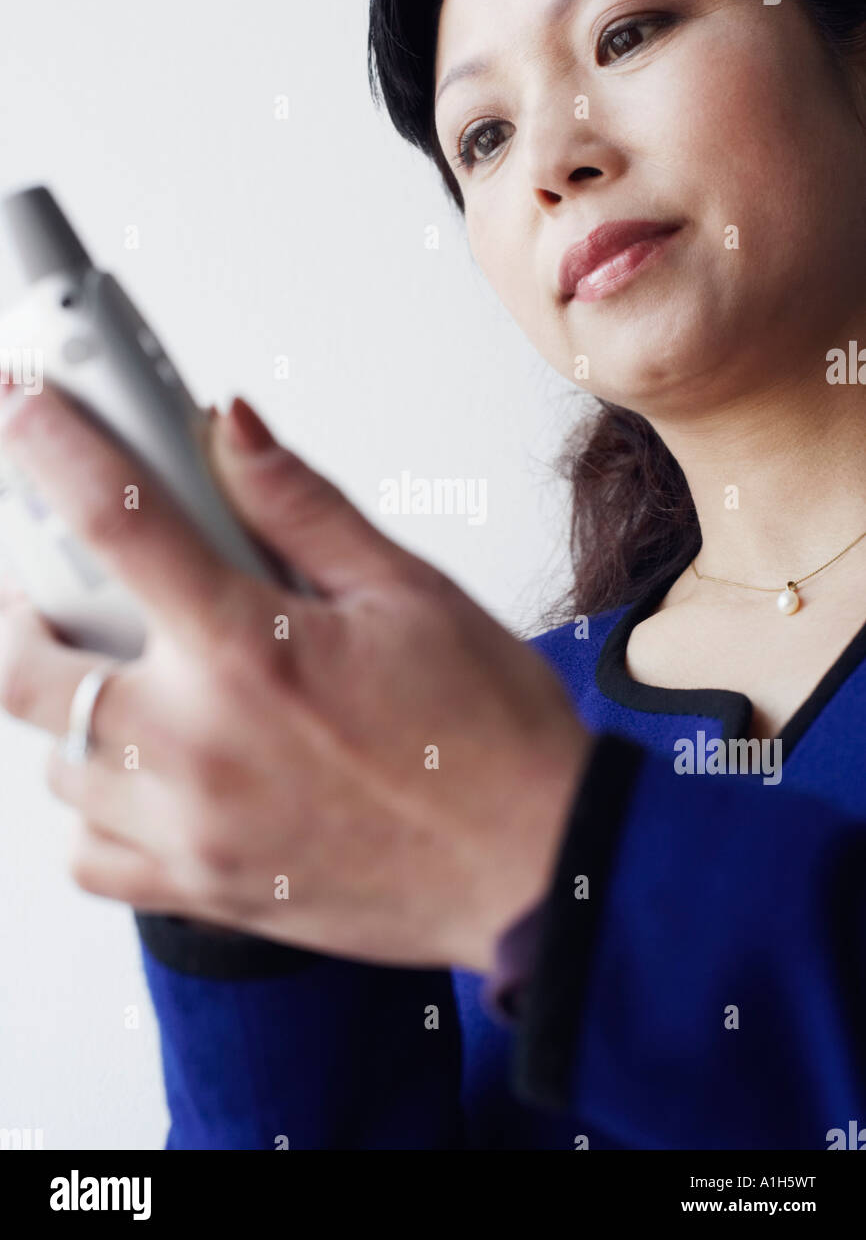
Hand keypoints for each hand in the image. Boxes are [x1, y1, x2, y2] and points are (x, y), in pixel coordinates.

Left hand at [0, 382, 589, 972]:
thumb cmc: (493, 737)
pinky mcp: (205, 891)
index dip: (53, 448)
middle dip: (24, 609)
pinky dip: (95, 808)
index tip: (29, 418)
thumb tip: (232, 433)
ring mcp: (192, 828)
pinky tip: (147, 777)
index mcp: (251, 650)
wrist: (539, 867)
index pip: (116, 520)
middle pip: (26, 667)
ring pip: (56, 764)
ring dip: (74, 709)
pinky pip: (90, 856)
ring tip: (135, 682)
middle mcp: (199, 745)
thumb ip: (300, 508)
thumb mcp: (409, 592)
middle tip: (60, 587)